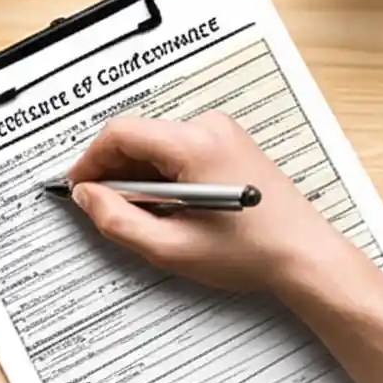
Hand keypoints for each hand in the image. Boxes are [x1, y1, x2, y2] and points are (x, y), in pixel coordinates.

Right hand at [67, 112, 359, 292]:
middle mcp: (209, 128)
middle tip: (110, 209)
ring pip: (156, 144)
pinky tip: (173, 206)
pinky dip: (163, 174)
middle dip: (116, 172)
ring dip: (141, 176)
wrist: (303, 254)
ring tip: (152, 215)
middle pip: (138, 137)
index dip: (91, 161)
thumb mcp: (171, 247)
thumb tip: (88, 196)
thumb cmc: (252, 251)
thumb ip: (118, 220)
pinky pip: (177, 149)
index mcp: (195, 145)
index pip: (121, 133)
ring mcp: (222, 132)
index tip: (80, 186)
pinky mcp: (228, 143)